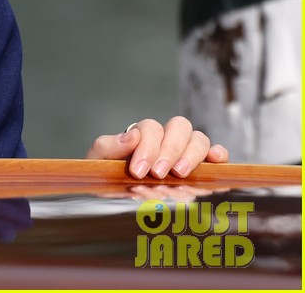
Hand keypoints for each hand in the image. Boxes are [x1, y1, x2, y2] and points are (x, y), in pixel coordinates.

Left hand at [85, 116, 228, 179]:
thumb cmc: (108, 172)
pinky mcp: (202, 170)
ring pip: (200, 140)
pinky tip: (216, 168)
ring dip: (192, 157)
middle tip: (159, 174)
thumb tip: (132, 136)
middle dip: (171, 150)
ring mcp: (187, 153)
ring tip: (180, 175)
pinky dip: (220, 160)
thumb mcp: (99, 159)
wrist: (115, 192)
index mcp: (143, 133)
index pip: (152, 129)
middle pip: (180, 127)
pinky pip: (218, 158)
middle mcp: (168, 139)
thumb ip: (110, 146)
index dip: (147, 148)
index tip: (138, 171)